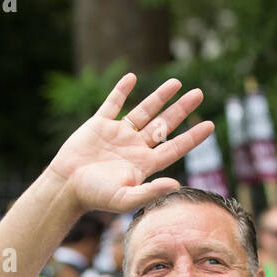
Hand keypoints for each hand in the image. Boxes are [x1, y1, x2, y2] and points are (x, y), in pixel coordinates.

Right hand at [47, 73, 214, 214]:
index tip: (210, 125)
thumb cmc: (95, 196)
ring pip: (143, 111)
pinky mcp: (99, 124)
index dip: (193, 137)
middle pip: (164, 124)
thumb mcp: (125, 199)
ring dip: (159, 96)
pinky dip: (122, 90)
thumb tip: (177, 185)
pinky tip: (133, 77)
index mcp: (144, 164)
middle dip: (181, 109)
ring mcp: (118, 134)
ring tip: (176, 82)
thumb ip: (151, 192)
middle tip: (199, 93)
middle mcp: (135, 147)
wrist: (65, 186)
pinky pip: (113, 103)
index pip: (175, 147)